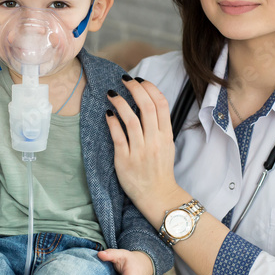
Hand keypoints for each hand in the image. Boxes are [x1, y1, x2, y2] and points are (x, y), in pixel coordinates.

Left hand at [106, 78, 186, 218]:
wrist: (158, 195)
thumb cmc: (160, 169)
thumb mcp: (167, 145)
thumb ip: (159, 126)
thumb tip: (147, 103)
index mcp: (166, 135)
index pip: (161, 104)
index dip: (150, 88)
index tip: (140, 80)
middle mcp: (154, 141)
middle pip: (147, 107)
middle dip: (135, 89)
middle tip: (125, 79)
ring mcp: (140, 151)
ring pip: (131, 119)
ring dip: (120, 102)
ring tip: (112, 93)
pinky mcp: (125, 160)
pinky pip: (118, 137)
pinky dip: (112, 122)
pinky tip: (108, 113)